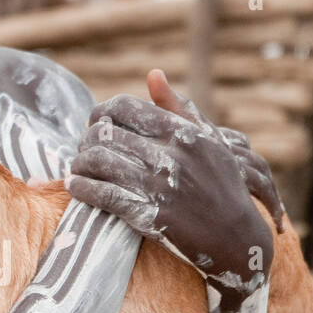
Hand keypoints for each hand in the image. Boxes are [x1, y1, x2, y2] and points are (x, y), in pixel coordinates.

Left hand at [66, 69, 277, 301]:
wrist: (237, 238)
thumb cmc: (224, 186)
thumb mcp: (210, 141)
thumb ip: (178, 107)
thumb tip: (153, 74)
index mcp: (182, 133)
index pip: (125, 107)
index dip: (101, 112)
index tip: (96, 123)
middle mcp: (170, 156)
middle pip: (106, 133)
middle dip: (86, 140)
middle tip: (83, 149)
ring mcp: (159, 186)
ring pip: (99, 162)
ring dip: (79, 163)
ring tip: (77, 168)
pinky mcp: (149, 215)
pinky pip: (102, 194)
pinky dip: (82, 188)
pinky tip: (75, 187)